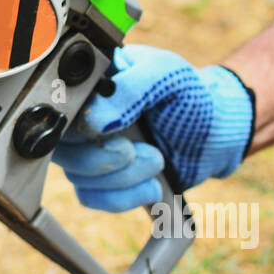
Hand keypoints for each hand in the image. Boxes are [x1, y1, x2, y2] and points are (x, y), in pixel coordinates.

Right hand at [54, 45, 254, 212]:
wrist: (216, 134)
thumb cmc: (190, 95)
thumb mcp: (165, 75)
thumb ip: (131, 89)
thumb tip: (91, 120)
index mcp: (90, 83)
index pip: (57, 104)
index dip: (73, 124)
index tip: (104, 131)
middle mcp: (84, 116)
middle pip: (60, 147)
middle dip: (100, 157)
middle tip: (133, 150)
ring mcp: (91, 148)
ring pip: (77, 175)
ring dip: (121, 177)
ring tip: (157, 159)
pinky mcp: (104, 179)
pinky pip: (91, 197)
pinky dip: (123, 197)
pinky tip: (152, 183)